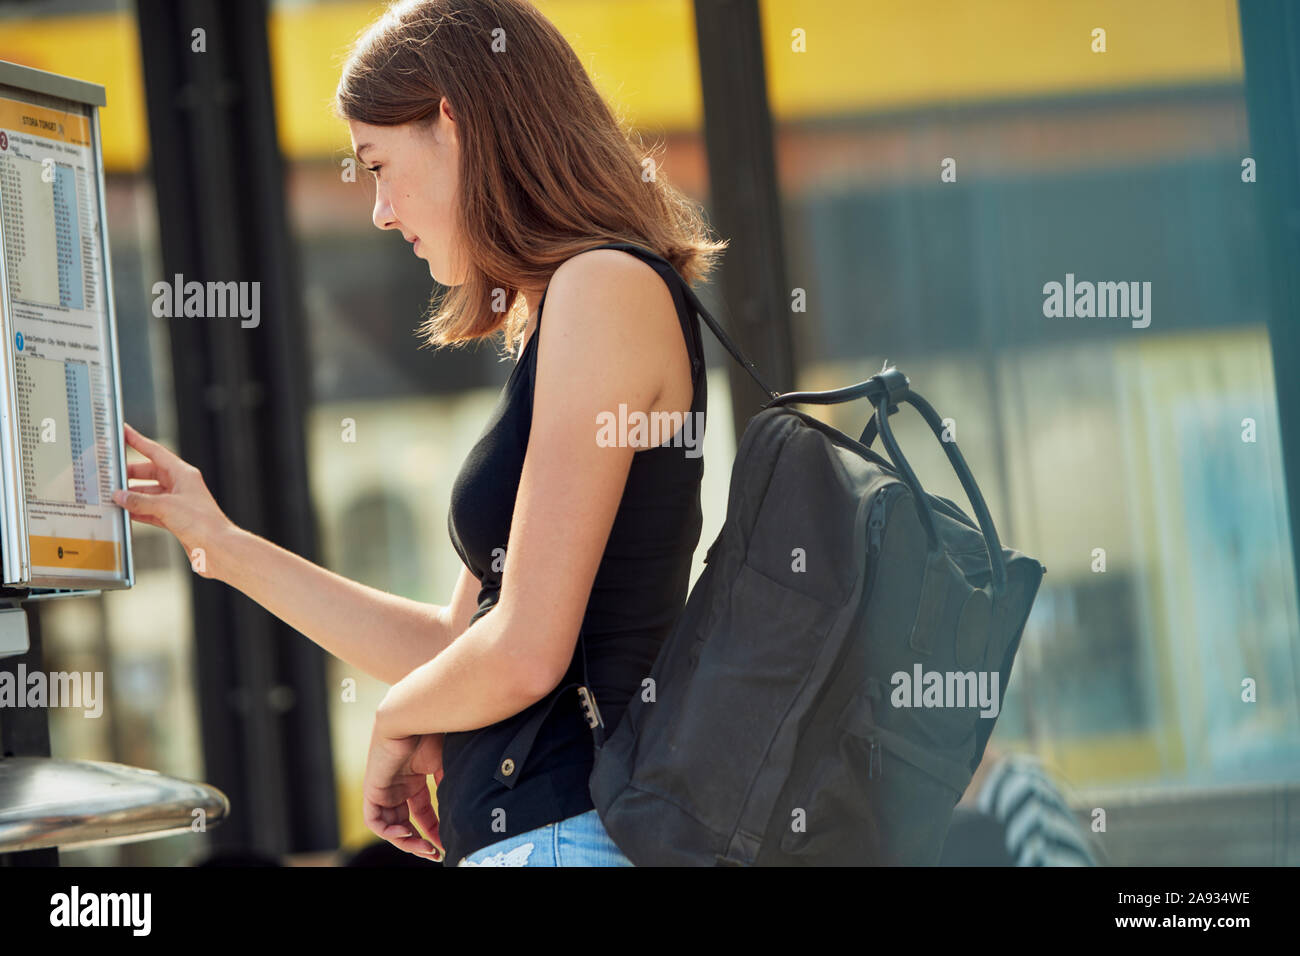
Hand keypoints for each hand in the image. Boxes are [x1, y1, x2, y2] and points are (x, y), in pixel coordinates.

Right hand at [111, 422, 233, 578]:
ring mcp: (178, 503)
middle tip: (110, 474)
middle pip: (150, 473)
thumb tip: (121, 496)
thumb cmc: (202, 523)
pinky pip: (152, 511)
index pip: (156, 452)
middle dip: (130, 474)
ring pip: (149, 493)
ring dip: (132, 495)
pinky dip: (138, 511)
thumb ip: (140, 501)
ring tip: (112, 496)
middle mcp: (181, 486)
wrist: (217, 548)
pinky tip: (125, 512)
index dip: (138, 441)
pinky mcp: (176, 519)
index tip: (124, 432)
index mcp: (183, 474)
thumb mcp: (166, 506)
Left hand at [362, 722, 446, 862]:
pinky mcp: (373, 788)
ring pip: (390, 826)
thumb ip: (451, 784)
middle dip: (421, 841)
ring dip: (407, 841)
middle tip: (436, 853)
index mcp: (416, 778)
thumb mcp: (446, 763)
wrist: (413, 715)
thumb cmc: (433, 733)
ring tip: (424, 848)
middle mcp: (399, 785)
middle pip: (406, 823)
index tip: (447, 842)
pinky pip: (375, 820)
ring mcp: (385, 788)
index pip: (423, 812)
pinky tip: (406, 833)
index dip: (434, 830)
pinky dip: (388, 832)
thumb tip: (463, 808)